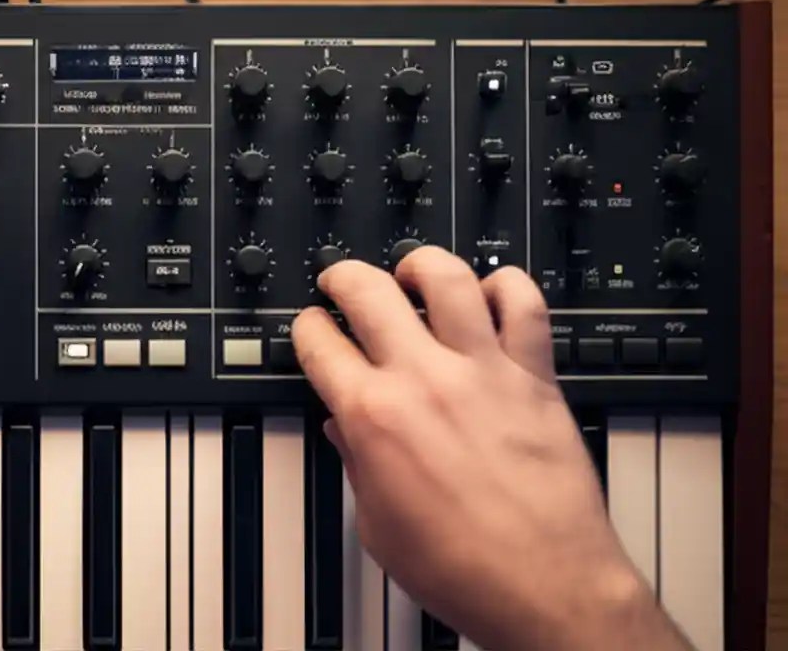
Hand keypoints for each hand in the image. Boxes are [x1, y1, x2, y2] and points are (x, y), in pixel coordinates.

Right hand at [292, 247, 692, 650]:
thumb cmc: (465, 567)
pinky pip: (524, 304)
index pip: (320, 343)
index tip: (310, 329)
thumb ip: (358, 464)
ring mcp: (483, 371)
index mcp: (373, 417)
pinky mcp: (533, 376)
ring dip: (419, 265)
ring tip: (412, 272)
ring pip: (446, 277)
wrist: (545, 586)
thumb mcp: (379, 524)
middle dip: (343, 276)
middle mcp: (425, 381)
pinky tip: (491, 296)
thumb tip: (347, 433)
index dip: (306, 328)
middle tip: (341, 280)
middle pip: (369, 290)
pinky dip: (506, 286)